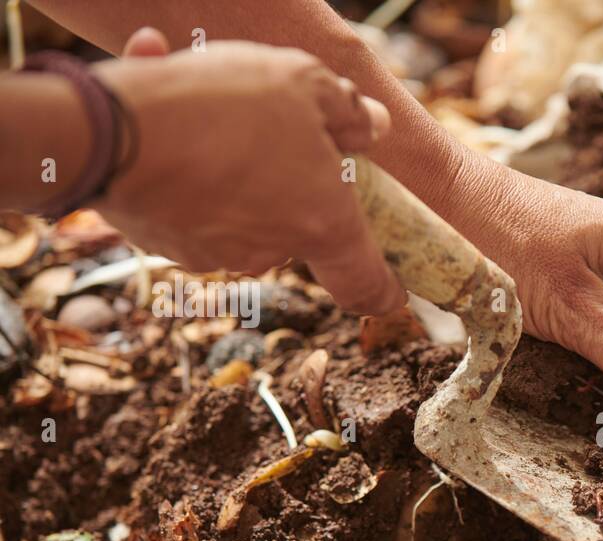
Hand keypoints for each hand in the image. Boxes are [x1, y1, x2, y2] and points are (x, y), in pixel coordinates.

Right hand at [90, 29, 404, 313]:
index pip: (365, 282)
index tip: (395, 296)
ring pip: (238, 200)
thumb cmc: (223, 107)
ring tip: (204, 99)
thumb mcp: (304, 84)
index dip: (384, 292)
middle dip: (291, 181)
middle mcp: (271, 250)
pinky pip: (187, 190)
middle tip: (274, 128)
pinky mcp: (165, 238)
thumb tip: (373, 126)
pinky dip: (183, 155)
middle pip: (298, 224)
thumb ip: (347, 111)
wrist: (109, 133)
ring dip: (233, 157)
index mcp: (322, 224)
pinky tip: (159, 93)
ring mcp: (215, 251)